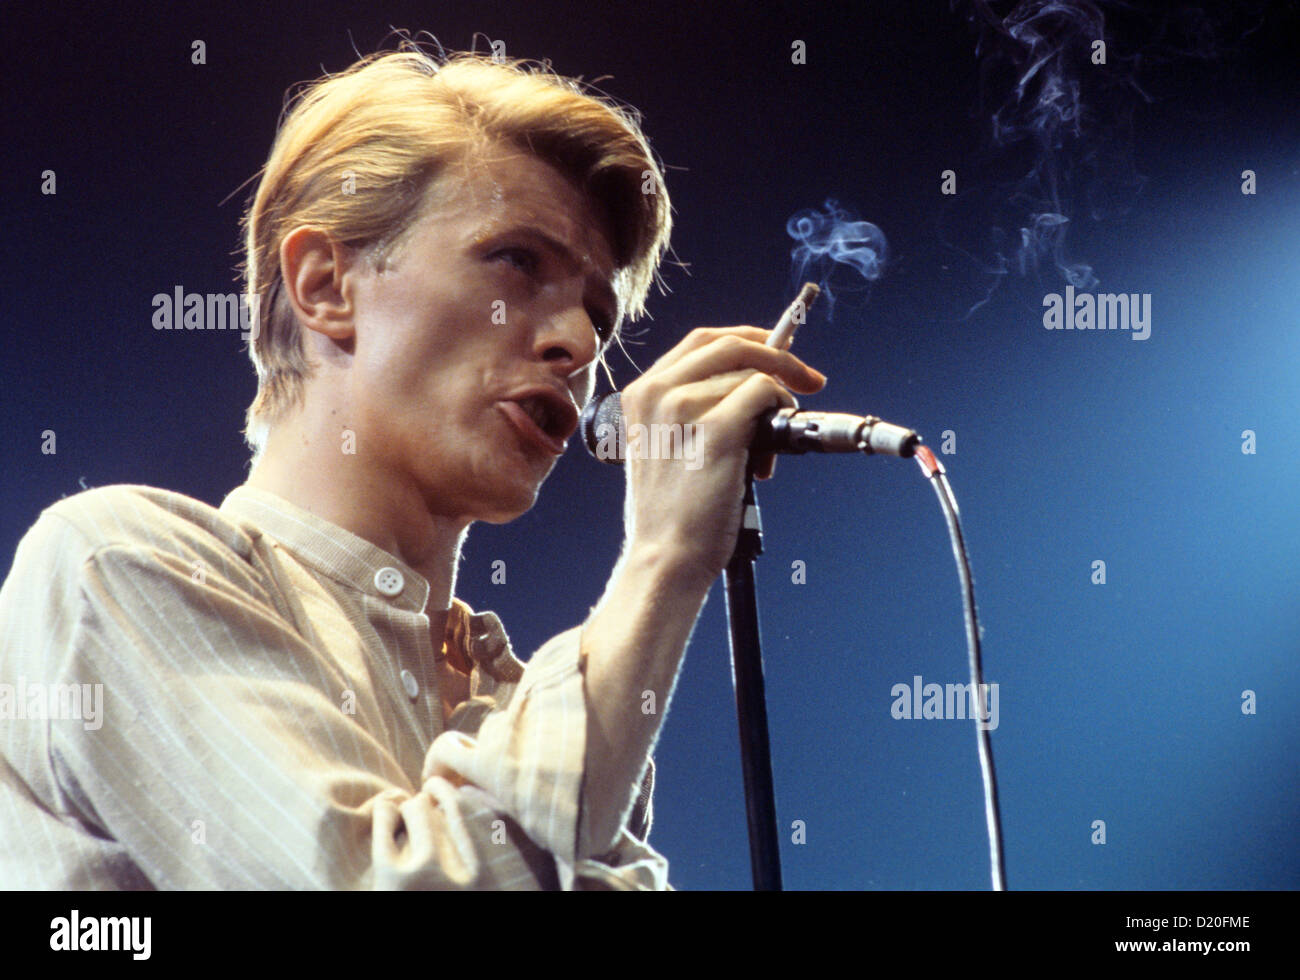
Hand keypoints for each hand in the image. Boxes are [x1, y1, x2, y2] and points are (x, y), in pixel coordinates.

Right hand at [616, 325, 825, 585]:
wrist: (665, 556)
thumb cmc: (671, 513)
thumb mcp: (662, 446)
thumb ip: (691, 409)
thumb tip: (752, 383)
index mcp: (640, 394)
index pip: (702, 341)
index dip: (747, 339)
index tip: (775, 351)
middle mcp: (657, 392)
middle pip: (730, 343)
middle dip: (779, 354)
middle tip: (808, 378)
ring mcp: (684, 408)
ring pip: (752, 371)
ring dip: (779, 399)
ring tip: (771, 447)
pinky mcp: (716, 429)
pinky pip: (764, 393)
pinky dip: (781, 410)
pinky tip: (772, 446)